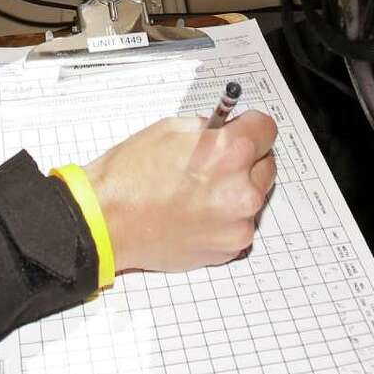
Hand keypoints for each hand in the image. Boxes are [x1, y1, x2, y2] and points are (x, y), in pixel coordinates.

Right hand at [82, 111, 279, 272]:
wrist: (105, 222)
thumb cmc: (129, 177)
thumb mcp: (170, 129)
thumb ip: (210, 128)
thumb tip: (227, 130)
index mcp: (230, 152)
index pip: (267, 129)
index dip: (250, 126)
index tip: (241, 129)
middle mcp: (241, 190)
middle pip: (266, 164)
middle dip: (245, 160)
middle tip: (215, 162)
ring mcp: (237, 224)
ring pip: (253, 197)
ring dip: (236, 190)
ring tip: (198, 192)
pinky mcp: (229, 248)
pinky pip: (239, 224)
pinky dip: (224, 217)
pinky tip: (194, 212)